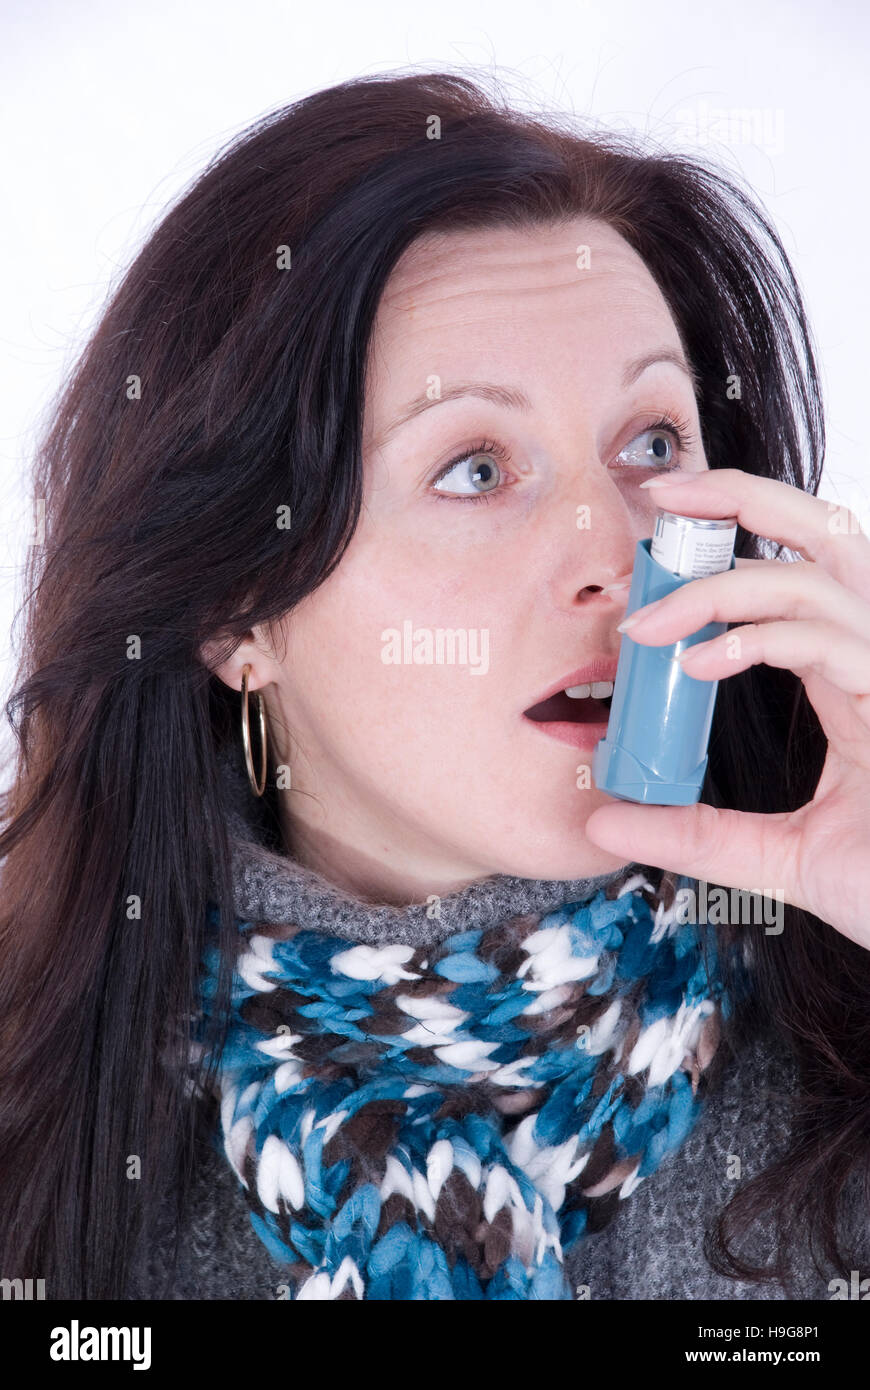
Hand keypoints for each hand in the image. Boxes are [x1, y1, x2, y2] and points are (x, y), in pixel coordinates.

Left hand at [584, 468, 869, 948]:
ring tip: (648, 625)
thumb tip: (606, 819)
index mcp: (857, 680)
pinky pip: (834, 641)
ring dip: (723, 588)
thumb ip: (698, 836)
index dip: (738, 544)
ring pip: (819, 579)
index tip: (662, 539)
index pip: (800, 580)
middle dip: (745, 499)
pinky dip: (763, 640)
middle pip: (829, 535)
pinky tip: (703, 663)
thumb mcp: (781, 862)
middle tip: (661, 498)